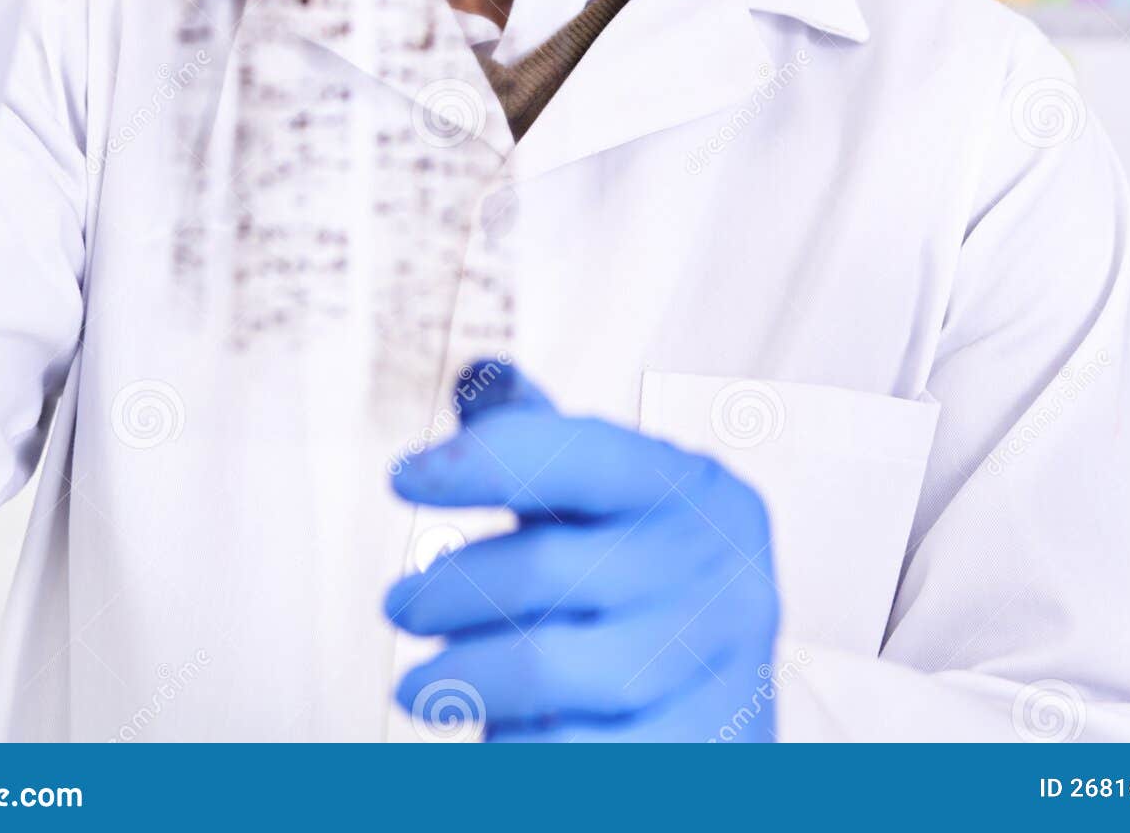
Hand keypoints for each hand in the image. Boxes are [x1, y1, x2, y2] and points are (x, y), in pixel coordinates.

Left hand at [386, 362, 780, 741]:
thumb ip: (543, 441)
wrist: (729, 720)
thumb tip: (476, 372)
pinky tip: (486, 738)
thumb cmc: (639, 592)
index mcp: (695, 489)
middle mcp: (721, 569)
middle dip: (449, 589)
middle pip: (545, 568)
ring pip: (547, 669)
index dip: (484, 460)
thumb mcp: (605, 510)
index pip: (581, 455)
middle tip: (400, 605)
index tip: (402, 476)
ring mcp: (719, 670)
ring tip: (418, 685)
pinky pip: (568, 757)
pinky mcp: (700, 758)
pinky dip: (510, 748)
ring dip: (463, 675)